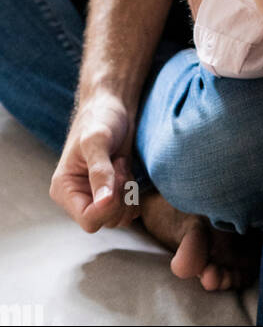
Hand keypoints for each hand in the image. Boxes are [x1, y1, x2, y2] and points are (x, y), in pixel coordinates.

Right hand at [49, 89, 139, 231]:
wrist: (114, 105)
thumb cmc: (99, 117)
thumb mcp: (97, 141)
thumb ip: (100, 172)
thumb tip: (104, 202)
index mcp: (65, 189)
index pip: (89, 220)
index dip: (109, 206)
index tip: (117, 175)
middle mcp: (79, 197)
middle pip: (106, 220)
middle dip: (120, 195)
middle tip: (120, 165)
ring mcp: (96, 196)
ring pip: (119, 217)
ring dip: (128, 193)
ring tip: (123, 165)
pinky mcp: (113, 192)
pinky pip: (128, 210)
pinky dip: (134, 195)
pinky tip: (129, 171)